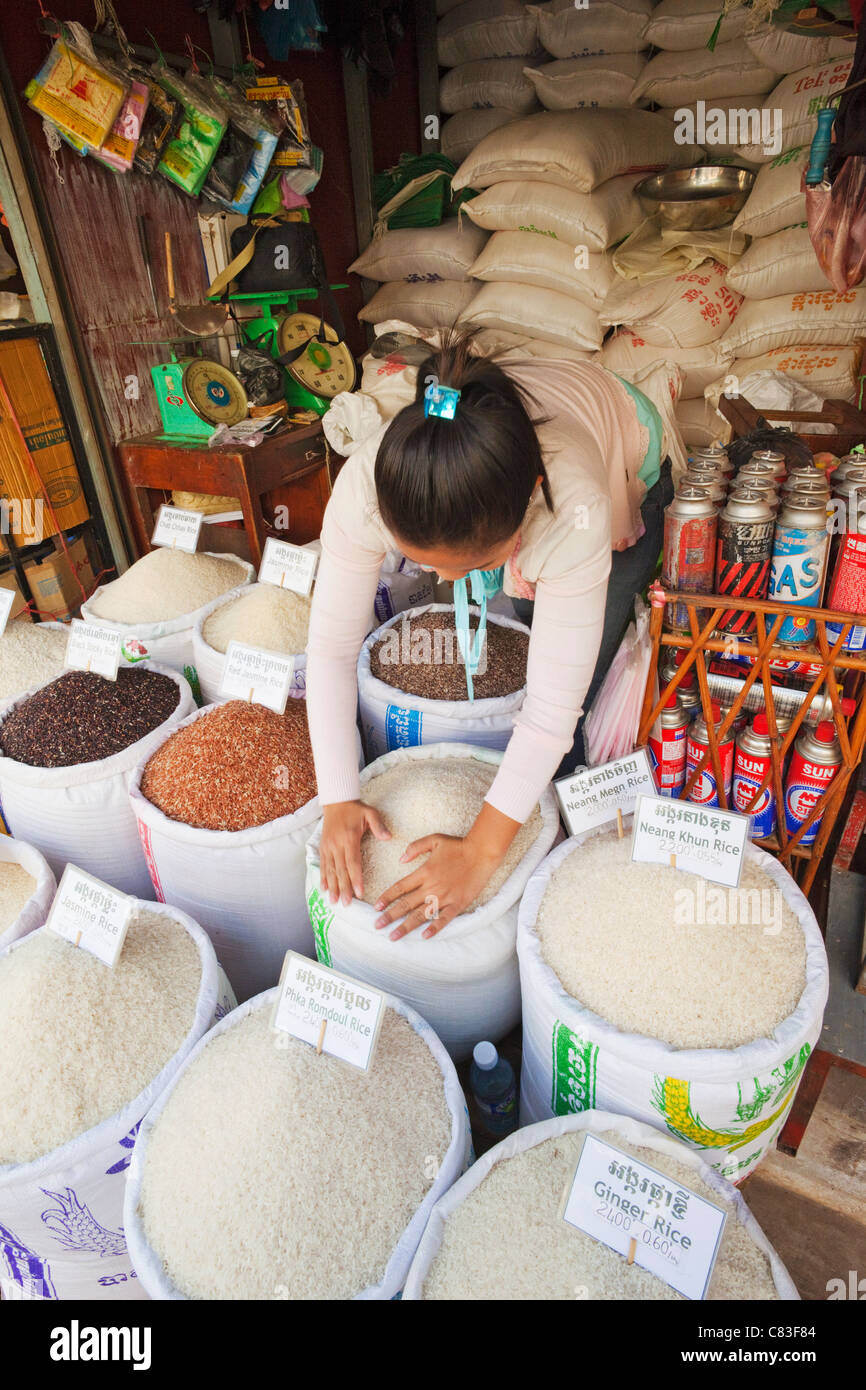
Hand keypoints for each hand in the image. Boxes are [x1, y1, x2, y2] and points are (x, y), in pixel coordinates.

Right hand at [320, 800, 389, 906]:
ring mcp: (328, 846)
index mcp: (350, 838)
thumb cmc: (356, 808)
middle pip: (341, 870)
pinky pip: (323, 864)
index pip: (353, 863)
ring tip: (334, 901)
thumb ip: (379, 826)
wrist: (336, 801)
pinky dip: (323, 877)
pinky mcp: (323, 846)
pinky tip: (324, 889)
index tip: (359, 893)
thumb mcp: (370, 813)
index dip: (356, 879)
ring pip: (330, 870)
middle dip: (344, 888)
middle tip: (346, 904)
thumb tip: (389, 837)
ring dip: (332, 886)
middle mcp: (337, 844)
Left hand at [373, 833, 502, 940]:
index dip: (387, 898)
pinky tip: (424, 937)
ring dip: (406, 927)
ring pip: (421, 915)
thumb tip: (401, 859)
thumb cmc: (458, 845)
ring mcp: (444, 897)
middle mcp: (431, 887)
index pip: (400, 887)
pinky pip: (444, 919)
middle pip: (406, 904)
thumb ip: (415, 848)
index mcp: (424, 872)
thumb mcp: (434, 839)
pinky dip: (434, 928)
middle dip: (389, 916)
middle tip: (376, 926)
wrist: (482, 852)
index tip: (376, 907)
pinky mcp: (458, 903)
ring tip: (393, 937)